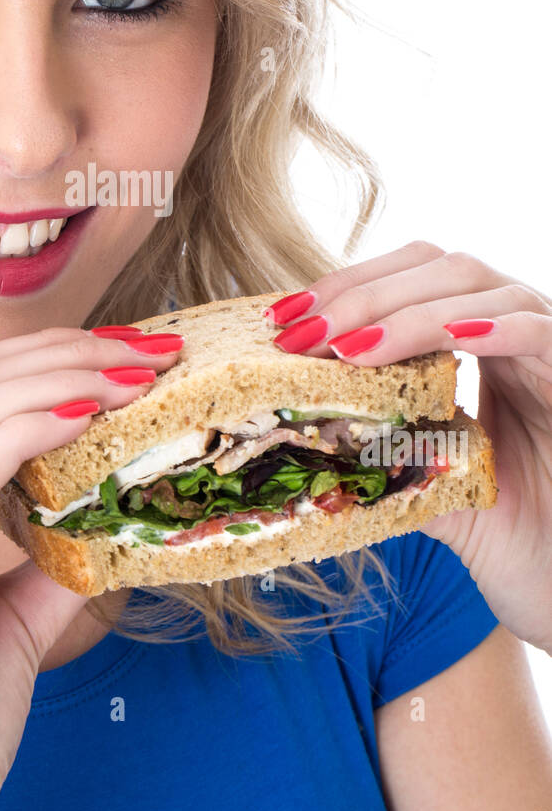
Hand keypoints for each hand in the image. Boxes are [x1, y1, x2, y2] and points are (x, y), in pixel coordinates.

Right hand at [0, 324, 181, 810]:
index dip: (32, 363)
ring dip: (56, 380)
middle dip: (56, 355)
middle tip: (143, 349)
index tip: (116, 355)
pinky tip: (86, 417)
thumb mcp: (1, 628)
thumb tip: (108, 514)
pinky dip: (26, 432)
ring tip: (133, 374)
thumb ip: (43, 563)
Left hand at [264, 241, 551, 653]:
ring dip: (406, 310)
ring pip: (481, 286)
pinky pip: (538, 331)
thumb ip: (384, 454)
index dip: (347, 286)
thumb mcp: (433, 489)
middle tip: (300, 333)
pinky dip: (489, 326)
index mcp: (480, 342)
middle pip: (438, 267)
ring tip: (348, 348)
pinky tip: (444, 342)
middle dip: (361, 292)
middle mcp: (517, 330)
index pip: (411, 277)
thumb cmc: (521, 543)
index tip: (284, 320)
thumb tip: (304, 434)